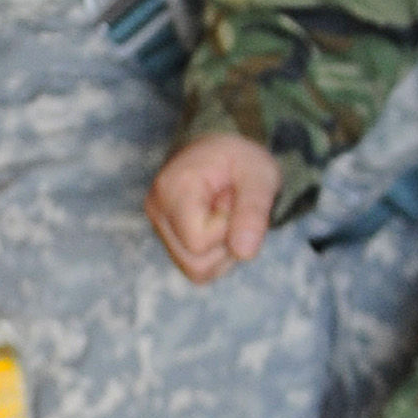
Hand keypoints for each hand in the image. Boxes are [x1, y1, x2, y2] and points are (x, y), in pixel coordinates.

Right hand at [146, 130, 285, 281]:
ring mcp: (158, 224)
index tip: (232, 198)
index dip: (226, 228)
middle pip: (196, 262)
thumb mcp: (260, 176)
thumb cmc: (242, 159)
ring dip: (223, 250)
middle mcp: (157, 209)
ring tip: (225, 214)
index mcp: (174, 189)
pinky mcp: (167, 236)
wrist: (224, 148)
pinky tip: (218, 225)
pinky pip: (196, 267)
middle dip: (226, 242)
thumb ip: (254, 212)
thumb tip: (244, 253)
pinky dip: (215, 254)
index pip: (198, 242)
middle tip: (230, 207)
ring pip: (196, 269)